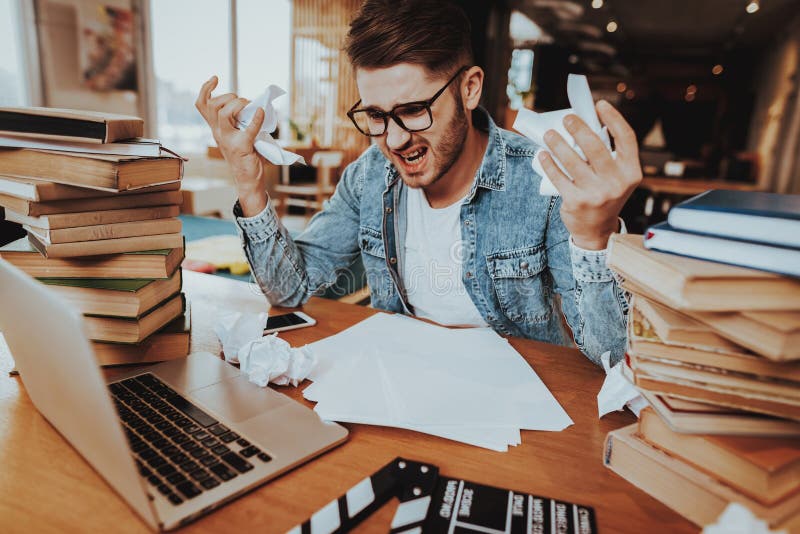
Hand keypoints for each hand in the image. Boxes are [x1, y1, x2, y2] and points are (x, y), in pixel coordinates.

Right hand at [195, 75, 267, 215]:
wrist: (248, 180)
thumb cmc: (246, 157)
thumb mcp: (239, 135)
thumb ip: (241, 121)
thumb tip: (256, 105)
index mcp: (216, 128)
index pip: (202, 105)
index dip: (205, 89)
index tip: (215, 78)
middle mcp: (218, 133)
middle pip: (211, 106)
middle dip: (228, 96)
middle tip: (243, 101)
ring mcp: (228, 140)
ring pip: (223, 114)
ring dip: (237, 104)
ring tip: (249, 106)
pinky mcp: (241, 147)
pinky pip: (248, 130)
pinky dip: (257, 118)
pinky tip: (261, 112)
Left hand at [539, 100, 641, 249]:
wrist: (597, 230)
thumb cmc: (604, 194)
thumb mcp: (616, 177)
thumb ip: (607, 156)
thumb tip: (582, 126)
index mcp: (631, 172)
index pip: (627, 138)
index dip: (614, 118)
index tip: (599, 104)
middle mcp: (617, 183)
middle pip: (596, 147)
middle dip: (578, 128)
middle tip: (567, 118)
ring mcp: (597, 194)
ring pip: (573, 161)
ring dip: (558, 143)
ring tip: (549, 134)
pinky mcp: (577, 202)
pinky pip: (559, 177)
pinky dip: (548, 164)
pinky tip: (543, 154)